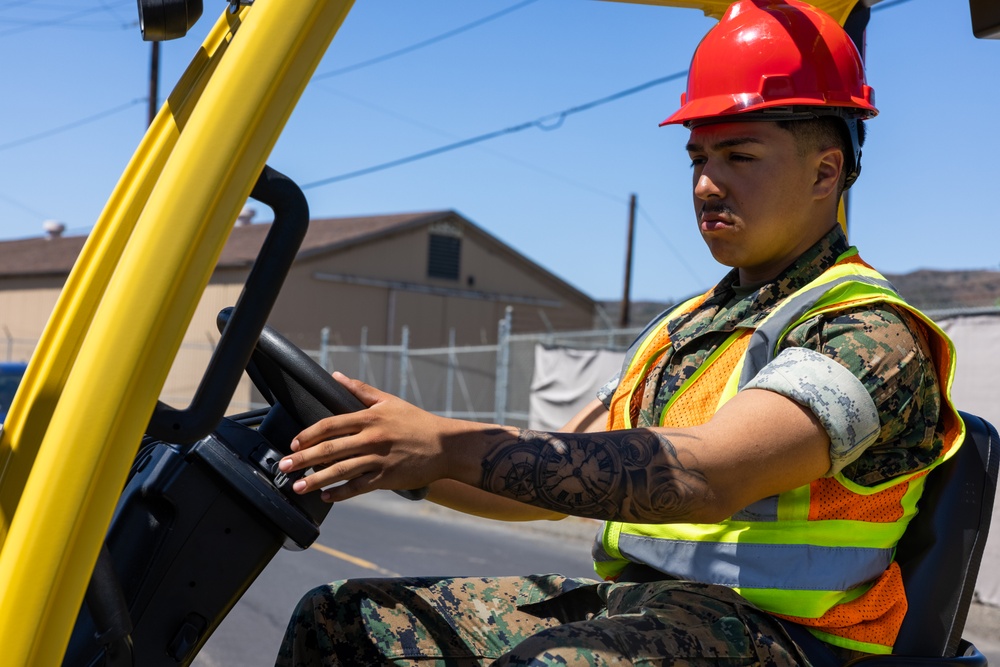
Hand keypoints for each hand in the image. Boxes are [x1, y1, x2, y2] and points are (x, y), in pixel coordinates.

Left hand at [277, 372, 458, 501]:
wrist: (446, 446)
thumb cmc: (417, 422)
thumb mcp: (389, 401)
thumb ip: (360, 390)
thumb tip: (335, 376)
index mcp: (370, 418)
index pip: (331, 425)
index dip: (309, 434)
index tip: (294, 443)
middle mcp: (372, 438)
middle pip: (330, 449)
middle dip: (303, 458)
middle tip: (284, 466)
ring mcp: (379, 459)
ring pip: (341, 471)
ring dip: (316, 480)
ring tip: (297, 486)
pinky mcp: (387, 478)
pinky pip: (359, 487)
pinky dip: (341, 493)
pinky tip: (326, 497)